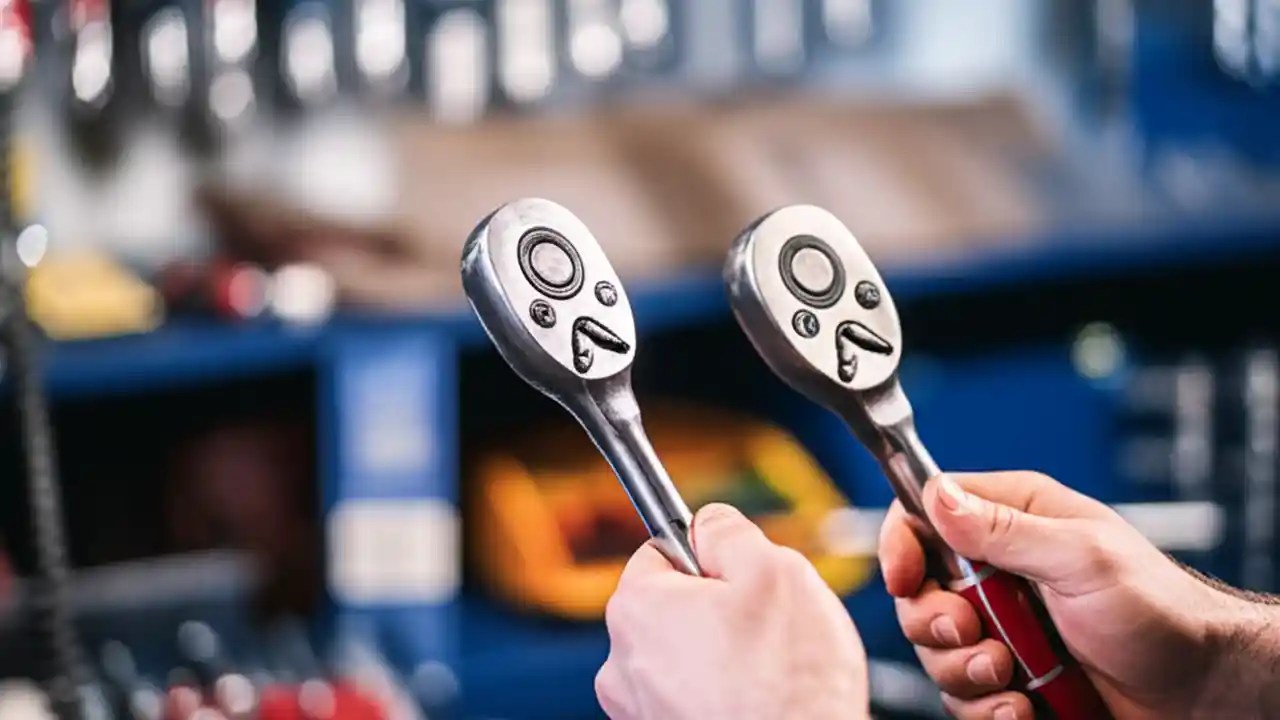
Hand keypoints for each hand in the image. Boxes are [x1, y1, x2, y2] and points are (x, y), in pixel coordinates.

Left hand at [596, 503, 868, 719]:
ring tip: (765, 673)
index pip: (659, 550)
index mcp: (637, 607)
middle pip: (671, 606)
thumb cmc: (789, 686)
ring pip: (683, 655)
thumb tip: (709, 522)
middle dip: (716, 609)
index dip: (708, 557)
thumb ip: (730, 531)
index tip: (741, 577)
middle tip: (765, 628)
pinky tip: (756, 703)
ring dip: (720, 656)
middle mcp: (621, 663)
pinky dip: (718, 697)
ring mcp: (638, 709)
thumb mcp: (776, 570)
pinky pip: (689, 698)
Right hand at [879, 471, 1276, 718]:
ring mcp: (1000, 626)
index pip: (924, 514)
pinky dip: (986, 708)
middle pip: (917, 591)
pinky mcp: (1006, 677)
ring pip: (935, 650)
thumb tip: (938, 496)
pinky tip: (1021, 707)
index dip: (902, 545)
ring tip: (1013, 676)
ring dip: (966, 671)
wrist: (1197, 689)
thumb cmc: (1159, 610)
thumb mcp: (1082, 557)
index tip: (903, 576)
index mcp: (1012, 520)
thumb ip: (1006, 528)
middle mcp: (997, 571)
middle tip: (974, 633)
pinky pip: (963, 695)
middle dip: (936, 622)